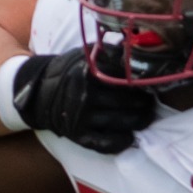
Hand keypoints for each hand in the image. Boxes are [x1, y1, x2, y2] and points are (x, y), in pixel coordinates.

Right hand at [11, 48, 155, 153]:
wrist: (39, 92)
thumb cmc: (70, 71)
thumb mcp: (87, 55)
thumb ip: (112, 53)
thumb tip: (142, 49)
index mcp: (90, 72)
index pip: (128, 77)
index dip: (146, 82)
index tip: (153, 83)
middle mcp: (86, 94)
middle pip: (129, 100)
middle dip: (146, 102)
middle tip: (150, 101)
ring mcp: (82, 116)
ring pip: (121, 121)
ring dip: (139, 120)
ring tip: (145, 116)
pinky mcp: (77, 134)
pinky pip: (104, 143)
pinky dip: (120, 142)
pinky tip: (129, 138)